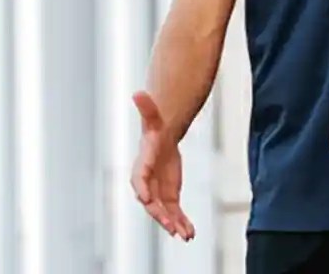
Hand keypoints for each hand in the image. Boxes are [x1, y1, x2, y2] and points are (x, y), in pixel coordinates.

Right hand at [129, 91, 194, 240]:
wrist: (162, 139)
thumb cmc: (155, 128)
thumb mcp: (154, 118)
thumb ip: (146, 108)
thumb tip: (138, 92)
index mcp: (142, 166)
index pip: (139, 179)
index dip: (142, 188)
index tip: (146, 198)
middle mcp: (148, 183)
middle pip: (152, 202)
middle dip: (160, 215)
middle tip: (171, 226)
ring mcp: (159, 192)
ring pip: (164, 213)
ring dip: (173, 224)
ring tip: (185, 235)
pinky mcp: (169, 197)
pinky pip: (175, 214)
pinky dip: (182, 223)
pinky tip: (191, 234)